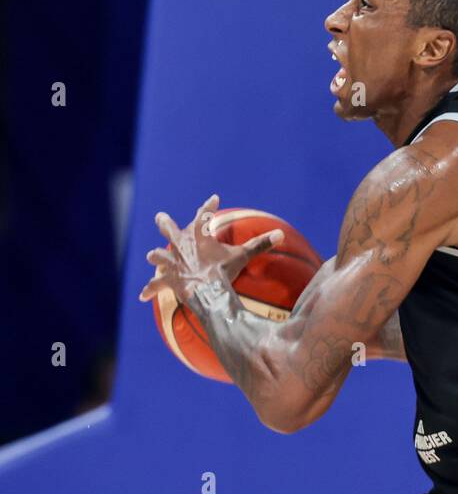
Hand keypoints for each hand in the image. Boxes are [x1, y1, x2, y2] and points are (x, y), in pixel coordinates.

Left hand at [139, 193, 281, 307]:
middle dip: (165, 222)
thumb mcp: (242, 256)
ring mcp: (172, 262)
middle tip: (160, 216)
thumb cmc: (223, 271)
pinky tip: (141, 296)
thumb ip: (260, 244)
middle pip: (169, 229)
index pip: (204, 214)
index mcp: (198, 235)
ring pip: (159, 255)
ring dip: (157, 256)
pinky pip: (156, 284)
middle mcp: (181, 245)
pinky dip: (150, 289)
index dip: (209, 205)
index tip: (214, 197)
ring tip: (152, 255)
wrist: (207, 290)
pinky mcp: (168, 279)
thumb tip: (281, 234)